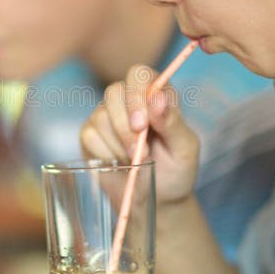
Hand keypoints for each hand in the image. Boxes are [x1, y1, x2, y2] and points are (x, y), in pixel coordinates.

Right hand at [80, 64, 199, 203]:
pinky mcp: (91, 134)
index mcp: (156, 95)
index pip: (140, 74)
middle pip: (114, 91)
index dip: (137, 94)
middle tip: (141, 151)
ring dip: (119, 144)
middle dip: (125, 125)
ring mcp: (107, 116)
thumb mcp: (185, 148)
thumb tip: (157, 98)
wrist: (158, 199)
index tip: (143, 124)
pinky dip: (106, 153)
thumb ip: (173, 122)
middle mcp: (129, 100)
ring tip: (136, 160)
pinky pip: (89, 135)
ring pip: (101, 116)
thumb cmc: (176, 170)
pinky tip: (119, 163)